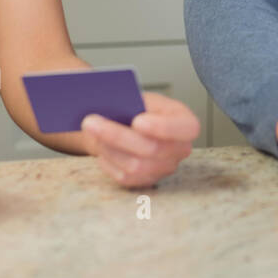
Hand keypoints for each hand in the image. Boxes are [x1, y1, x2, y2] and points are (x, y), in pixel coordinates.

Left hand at [81, 90, 199, 187]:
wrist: (129, 122)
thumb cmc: (137, 107)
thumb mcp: (141, 96)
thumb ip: (133, 100)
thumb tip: (113, 103)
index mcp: (185, 123)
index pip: (187, 129)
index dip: (164, 127)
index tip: (137, 120)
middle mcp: (180, 149)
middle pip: (152, 149)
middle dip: (118, 135)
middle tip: (90, 121)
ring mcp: (165, 168)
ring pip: (135, 165)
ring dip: (108, 147)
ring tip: (90, 130)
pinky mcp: (147, 181)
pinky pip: (125, 177)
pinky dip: (109, 162)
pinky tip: (100, 148)